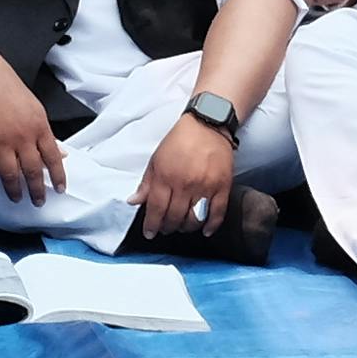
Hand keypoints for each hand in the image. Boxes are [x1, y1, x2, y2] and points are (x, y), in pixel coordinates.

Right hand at [0, 49, 65, 203]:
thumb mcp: (37, 110)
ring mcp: (0, 141)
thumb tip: (62, 154)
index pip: (53, 158)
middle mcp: (22, 137)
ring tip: (16, 199)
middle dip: (37, 190)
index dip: (58, 177)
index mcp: (39, 128)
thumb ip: (47, 135)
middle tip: (38, 202)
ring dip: (14, 191)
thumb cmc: (11, 92)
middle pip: (32, 171)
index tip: (61, 189)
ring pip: (9, 174)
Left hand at [133, 102, 240, 239]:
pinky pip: (218, 213)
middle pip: (174, 217)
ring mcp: (205, 186)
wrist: (208, 124)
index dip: (151, 225)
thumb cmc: (180, 141)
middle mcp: (185, 184)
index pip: (156, 209)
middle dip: (167, 228)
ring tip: (182, 226)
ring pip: (194, 219)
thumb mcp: (156, 159)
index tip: (150, 232)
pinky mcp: (222, 186)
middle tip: (165, 229)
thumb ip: (146, 183)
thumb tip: (134, 202)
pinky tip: (205, 230)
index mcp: (166, 176)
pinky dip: (211, 226)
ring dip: (186, 227)